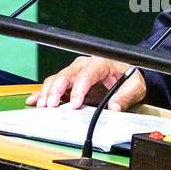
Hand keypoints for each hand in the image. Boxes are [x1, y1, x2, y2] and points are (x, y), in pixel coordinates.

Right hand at [26, 56, 146, 110]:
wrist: (126, 74)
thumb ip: (125, 96)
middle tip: (51, 105)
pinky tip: (34, 100)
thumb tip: (114, 106)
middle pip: (66, 75)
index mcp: (102, 63)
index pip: (87, 74)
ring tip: (42, 106)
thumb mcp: (135, 86)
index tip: (75, 103)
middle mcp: (85, 65)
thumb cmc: (128, 76)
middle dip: (57, 90)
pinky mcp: (70, 81)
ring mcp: (75, 72)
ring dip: (47, 92)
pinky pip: (53, 84)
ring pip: (56, 79)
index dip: (79, 89)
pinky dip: (42, 92)